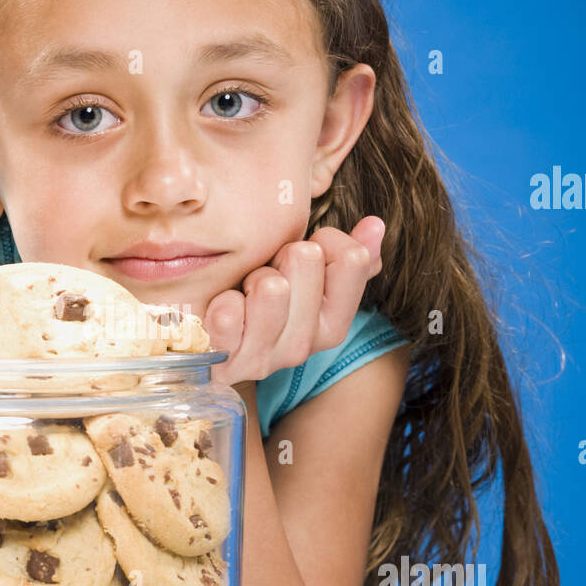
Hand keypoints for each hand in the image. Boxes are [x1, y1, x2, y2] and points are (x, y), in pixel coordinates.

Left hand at [203, 216, 385, 385]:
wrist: (211, 350)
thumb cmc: (262, 303)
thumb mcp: (308, 281)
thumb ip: (347, 258)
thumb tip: (375, 224)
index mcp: (333, 323)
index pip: (353, 258)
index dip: (325, 239)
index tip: (303, 253)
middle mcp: (305, 345)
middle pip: (307, 259)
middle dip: (281, 254)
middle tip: (266, 271)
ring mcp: (265, 358)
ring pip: (272, 286)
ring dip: (250, 275)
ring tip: (243, 290)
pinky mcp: (225, 361)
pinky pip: (229, 314)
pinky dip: (221, 301)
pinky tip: (221, 306)